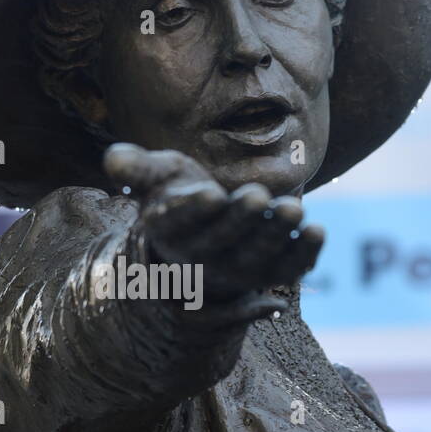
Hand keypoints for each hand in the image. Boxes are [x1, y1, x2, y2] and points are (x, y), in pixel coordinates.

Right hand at [103, 143, 323, 305]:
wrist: (206, 227)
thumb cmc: (178, 192)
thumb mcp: (156, 175)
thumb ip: (136, 166)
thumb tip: (112, 159)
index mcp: (169, 230)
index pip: (178, 222)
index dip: (194, 210)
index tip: (209, 193)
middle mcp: (201, 257)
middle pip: (221, 242)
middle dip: (240, 220)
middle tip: (258, 195)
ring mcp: (236, 270)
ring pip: (256, 258)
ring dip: (276, 236)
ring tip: (293, 209)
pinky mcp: (269, 272)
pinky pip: (286, 268)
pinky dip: (304, 254)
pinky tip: (318, 231)